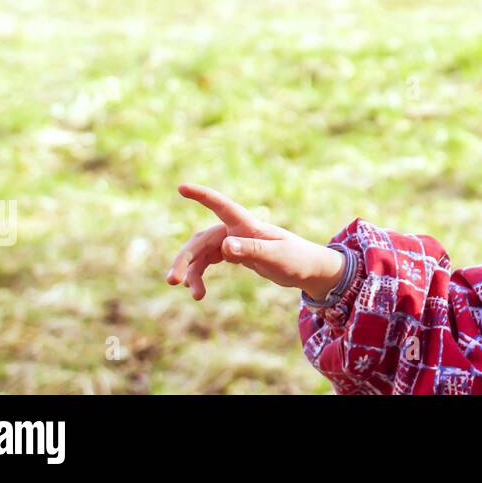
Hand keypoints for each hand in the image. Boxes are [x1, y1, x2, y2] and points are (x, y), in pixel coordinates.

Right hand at [165, 183, 345, 300]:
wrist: (308, 269)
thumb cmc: (297, 259)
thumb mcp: (276, 257)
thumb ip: (251, 250)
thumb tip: (224, 247)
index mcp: (248, 225)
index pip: (222, 206)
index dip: (203, 196)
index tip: (182, 187)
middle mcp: (237, 230)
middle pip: (202, 239)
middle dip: (185, 259)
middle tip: (173, 281)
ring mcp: (234, 241)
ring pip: (202, 253)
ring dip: (191, 271)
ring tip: (193, 295)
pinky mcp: (234, 253)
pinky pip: (208, 261)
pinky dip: (199, 275)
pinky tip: (197, 291)